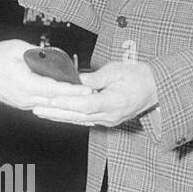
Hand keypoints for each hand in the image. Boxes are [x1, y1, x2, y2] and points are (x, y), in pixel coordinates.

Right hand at [0, 40, 85, 109]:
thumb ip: (36, 51)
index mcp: (26, 84)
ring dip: (68, 104)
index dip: (73, 90)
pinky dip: (58, 105)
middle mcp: (27, 98)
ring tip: (86, 101)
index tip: (88, 89)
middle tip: (94, 95)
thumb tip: (51, 53)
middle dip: (76, 99)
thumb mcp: (16, 48)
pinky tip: (69, 104)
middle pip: (57, 101)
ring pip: (52, 106)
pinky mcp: (24, 104)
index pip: (55, 89)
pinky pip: (45, 106)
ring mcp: (25, 103)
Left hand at [31, 60, 158, 126]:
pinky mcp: (107, 120)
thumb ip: (95, 78)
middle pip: (78, 116)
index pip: (85, 105)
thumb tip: (75, 80)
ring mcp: (109, 120)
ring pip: (79, 120)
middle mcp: (110, 115)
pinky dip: (70, 117)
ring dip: (59, 116)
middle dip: (56, 113)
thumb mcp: (116, 71)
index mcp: (114, 102)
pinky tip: (57, 115)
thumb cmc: (139, 76)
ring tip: (41, 112)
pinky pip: (85, 120)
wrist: (155, 88)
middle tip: (37, 109)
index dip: (67, 103)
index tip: (51, 100)